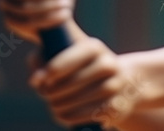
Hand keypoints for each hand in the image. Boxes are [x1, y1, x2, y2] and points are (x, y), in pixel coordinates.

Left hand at [30, 38, 144, 127]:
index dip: (49, 72)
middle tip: (46, 93)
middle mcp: (107, 65)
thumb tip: (35, 80)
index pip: (65, 61)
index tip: (40, 79)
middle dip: (50, 92)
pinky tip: (63, 113)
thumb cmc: (86, 66)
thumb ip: (44, 58)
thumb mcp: (70, 54)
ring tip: (54, 103)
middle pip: (66, 85)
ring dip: (57, 105)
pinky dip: (67, 117)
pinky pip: (80, 117)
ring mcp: (113, 87)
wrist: (127, 82)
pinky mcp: (114, 108)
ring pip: (71, 103)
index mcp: (94, 47)